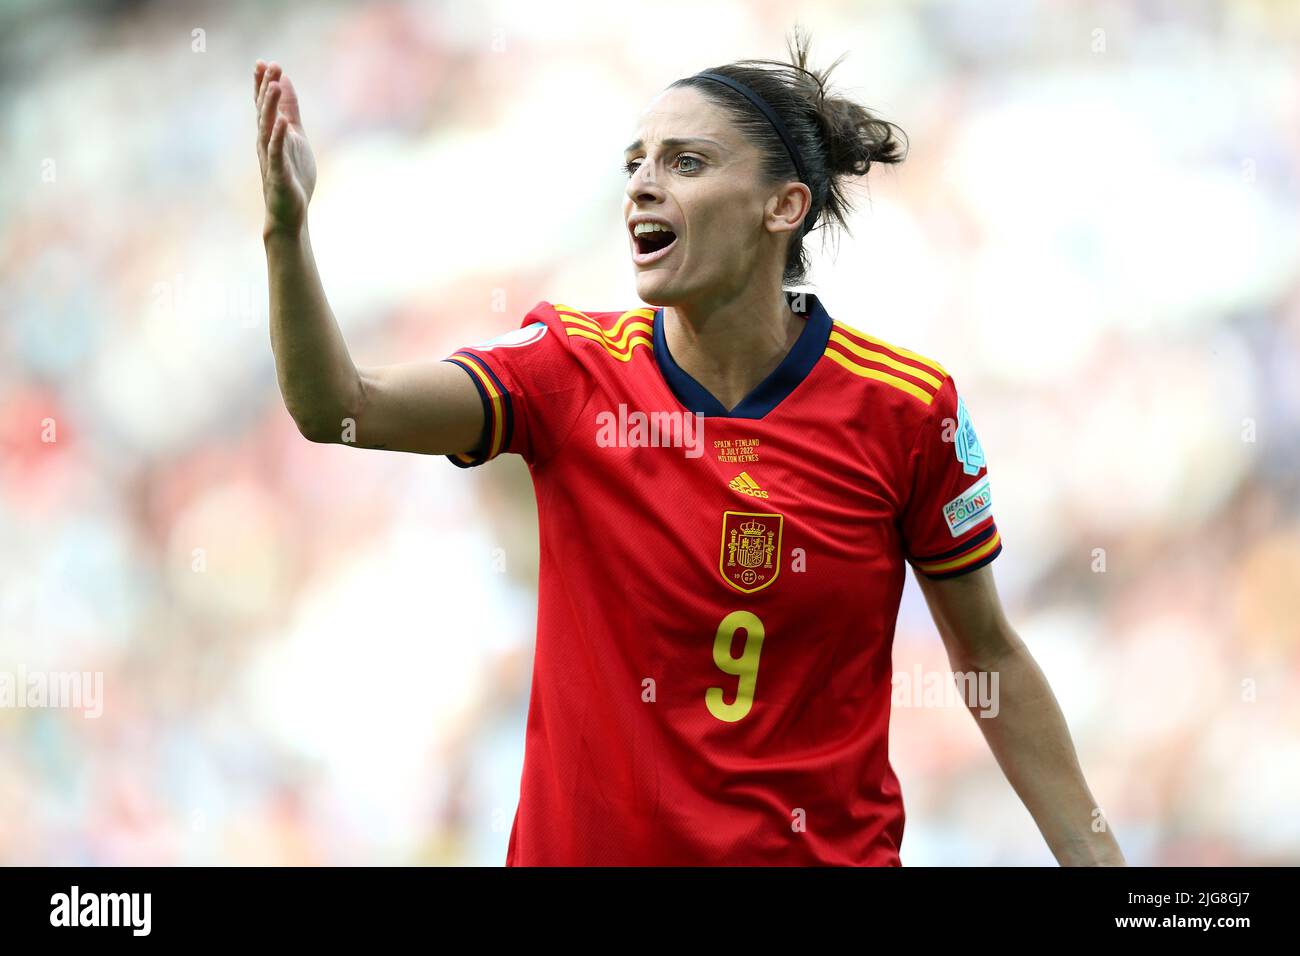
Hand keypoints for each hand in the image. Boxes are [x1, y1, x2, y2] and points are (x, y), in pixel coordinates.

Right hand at [254, 60, 316, 236]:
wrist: (289, 213)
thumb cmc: (292, 175)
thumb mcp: (295, 137)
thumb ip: (290, 111)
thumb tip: (285, 83)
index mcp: (270, 134)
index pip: (264, 105)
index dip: (263, 84)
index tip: (264, 62)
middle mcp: (266, 143)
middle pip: (264, 111)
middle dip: (266, 88)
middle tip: (269, 66)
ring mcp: (271, 157)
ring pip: (268, 127)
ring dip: (270, 106)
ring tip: (274, 85)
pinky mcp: (278, 173)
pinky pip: (277, 152)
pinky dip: (279, 137)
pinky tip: (283, 122)